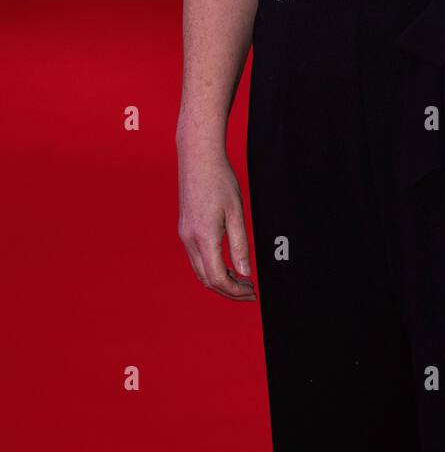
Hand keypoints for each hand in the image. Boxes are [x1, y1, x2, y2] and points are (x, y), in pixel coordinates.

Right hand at [178, 147, 255, 299]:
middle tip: (250, 292)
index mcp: (203, 237)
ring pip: (200, 271)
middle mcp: (189, 240)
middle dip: (229, 291)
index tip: (252, 291)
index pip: (217, 278)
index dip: (235, 290)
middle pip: (207, 280)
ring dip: (220, 281)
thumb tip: (245, 272)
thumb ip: (240, 244)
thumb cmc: (220, 181)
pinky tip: (227, 265)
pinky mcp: (185, 230)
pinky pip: (196, 259)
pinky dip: (212, 269)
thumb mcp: (236, 212)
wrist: (198, 159)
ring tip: (242, 281)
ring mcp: (184, 235)